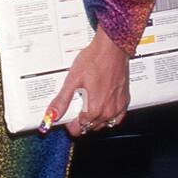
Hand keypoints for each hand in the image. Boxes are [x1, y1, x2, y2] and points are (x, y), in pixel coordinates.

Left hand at [42, 24, 129, 138]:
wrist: (112, 48)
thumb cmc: (95, 60)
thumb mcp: (72, 80)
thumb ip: (62, 101)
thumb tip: (52, 115)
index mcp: (94, 109)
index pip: (79, 129)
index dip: (70, 125)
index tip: (67, 117)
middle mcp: (108, 111)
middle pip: (90, 127)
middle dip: (81, 121)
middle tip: (75, 108)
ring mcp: (118, 107)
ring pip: (103, 124)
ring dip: (94, 120)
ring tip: (87, 106)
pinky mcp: (125, 100)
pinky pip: (117, 118)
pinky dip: (108, 116)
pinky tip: (102, 107)